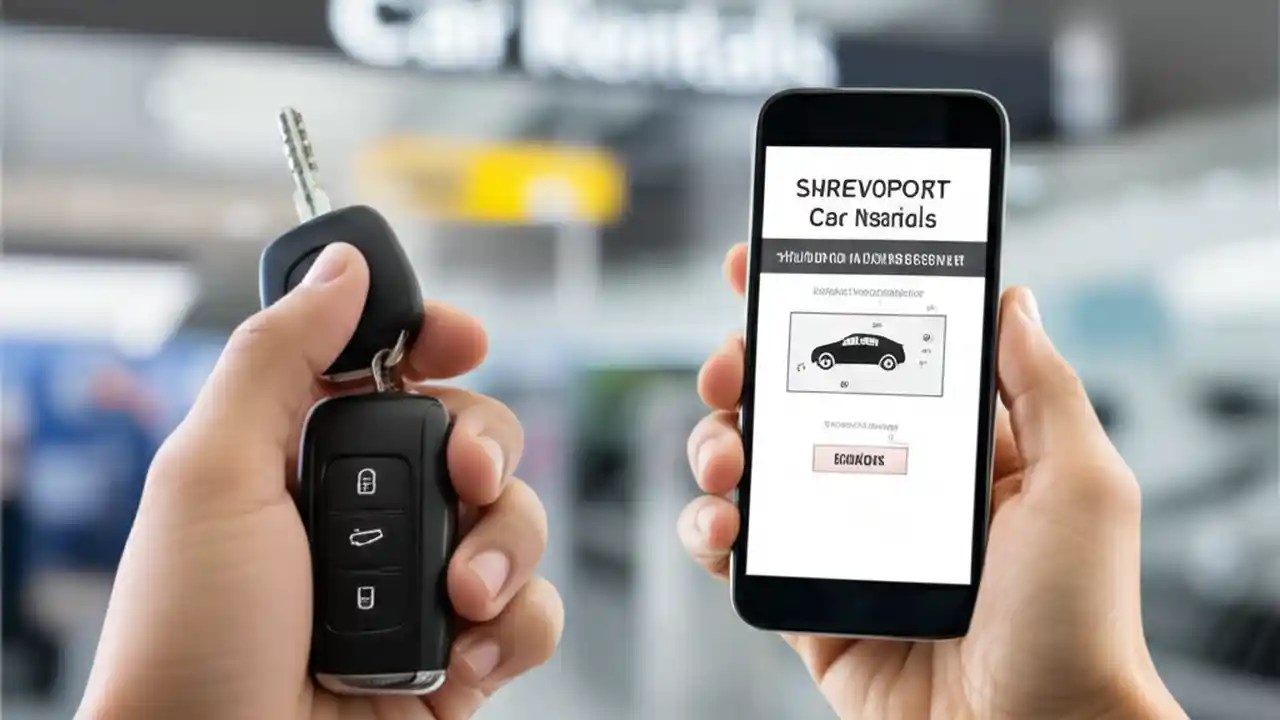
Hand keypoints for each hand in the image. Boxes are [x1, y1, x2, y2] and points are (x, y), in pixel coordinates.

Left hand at [79, 243, 562, 719]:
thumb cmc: (189, 636)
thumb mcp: (211, 474)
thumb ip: (277, 357)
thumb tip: (343, 266)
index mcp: (309, 458)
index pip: (393, 371)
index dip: (436, 343)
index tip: (463, 340)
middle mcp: (373, 515)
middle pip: (476, 437)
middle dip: (487, 450)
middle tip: (466, 480)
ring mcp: (420, 585)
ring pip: (519, 522)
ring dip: (506, 549)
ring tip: (460, 596)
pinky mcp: (462, 655)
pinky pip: (533, 615)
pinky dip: (517, 628)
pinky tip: (465, 657)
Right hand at [680, 244, 1185, 718]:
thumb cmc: (1080, 621)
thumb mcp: (1083, 485)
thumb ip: (1045, 388)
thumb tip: (1012, 297)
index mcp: (953, 448)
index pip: (874, 356)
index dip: (816, 307)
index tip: (767, 270)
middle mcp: (889, 482)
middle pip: (791, 402)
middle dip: (743, 370)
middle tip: (729, 366)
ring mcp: (840, 540)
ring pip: (751, 466)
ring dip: (715, 442)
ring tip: (725, 458)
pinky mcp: (806, 601)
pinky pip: (738, 550)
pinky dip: (709, 528)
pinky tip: (723, 525)